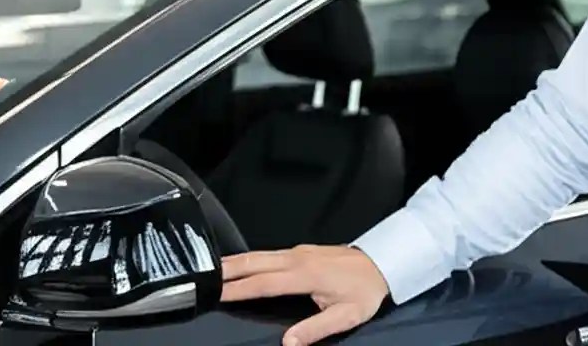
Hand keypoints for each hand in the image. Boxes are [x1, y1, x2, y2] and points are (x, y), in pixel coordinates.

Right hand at [220, 245, 390, 345]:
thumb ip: (316, 329)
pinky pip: (270, 253)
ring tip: (213, 268)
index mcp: (306, 275)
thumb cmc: (365, 291)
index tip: (216, 292)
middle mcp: (298, 258)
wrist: (384, 262)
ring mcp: (300, 251)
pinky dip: (250, 258)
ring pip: (261, 254)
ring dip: (236, 261)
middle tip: (202, 275)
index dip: (239, 288)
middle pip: (256, 262)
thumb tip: (288, 343)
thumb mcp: (346, 316)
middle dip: (228, 268)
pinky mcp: (302, 250)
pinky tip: (241, 265)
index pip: (264, 283)